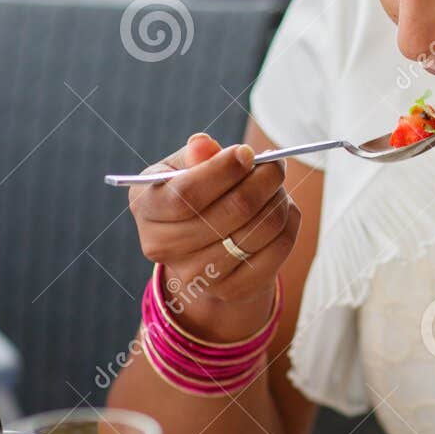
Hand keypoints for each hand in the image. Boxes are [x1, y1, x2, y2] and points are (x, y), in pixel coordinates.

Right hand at [128, 133, 300, 340]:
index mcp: (146, 207)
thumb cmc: (195, 194)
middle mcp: (163, 246)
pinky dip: (287, 223)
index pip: (187, 194)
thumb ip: (195, 155)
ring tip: (276, 187)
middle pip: (232, 211)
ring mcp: (197, 275)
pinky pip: (278, 249)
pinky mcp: (232, 289)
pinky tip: (280, 210)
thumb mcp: (186, 168)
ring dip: (278, 201)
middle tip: (275, 165)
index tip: (248, 152)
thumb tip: (203, 144)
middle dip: (263, 181)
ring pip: (260, 230)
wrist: (203, 247)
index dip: (224, 171)